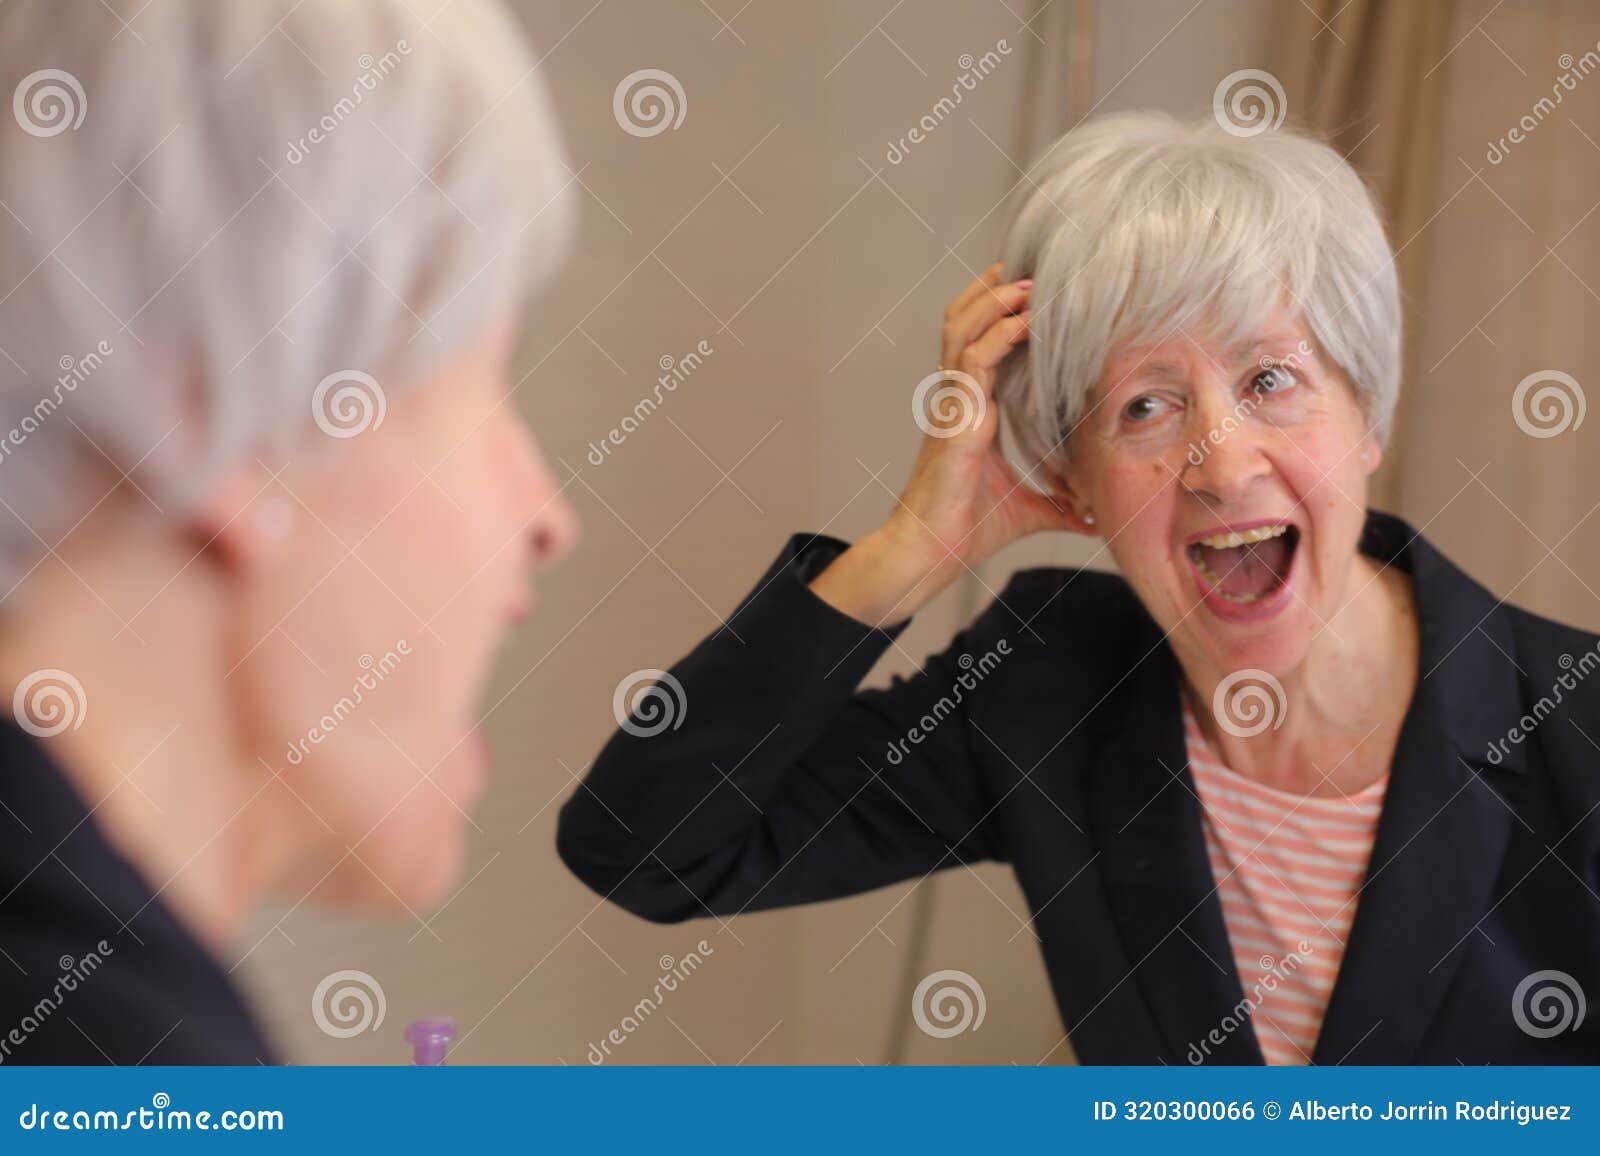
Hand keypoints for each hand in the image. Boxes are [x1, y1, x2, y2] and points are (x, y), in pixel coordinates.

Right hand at [884, 263, 1077, 575]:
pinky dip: (999, 335)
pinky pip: (974, 361)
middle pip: (962, 322)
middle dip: (991, 290)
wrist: (930, 551)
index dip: (997, 312)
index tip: (1031, 290)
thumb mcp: (1028, 511)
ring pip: (963, 330)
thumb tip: (1094, 516)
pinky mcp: (956, 417)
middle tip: (1031, 266)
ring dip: (995, 300)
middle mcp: (957, 399)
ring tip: (1030, 279)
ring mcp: (952, 404)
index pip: (978, 344)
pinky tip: (1025, 319)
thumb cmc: (965, 531)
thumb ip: (1059, 506)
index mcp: (970, 411)